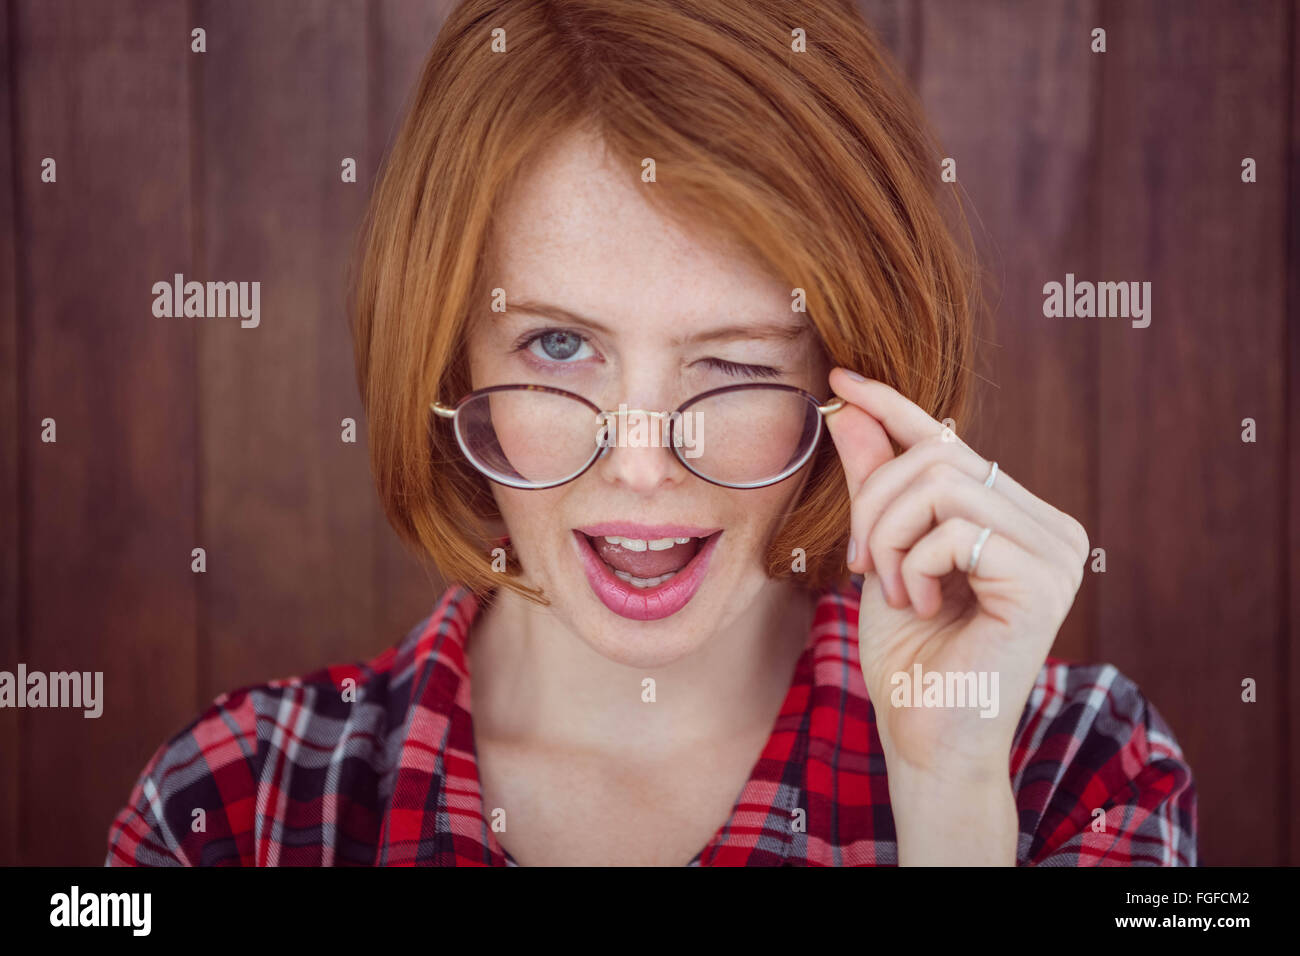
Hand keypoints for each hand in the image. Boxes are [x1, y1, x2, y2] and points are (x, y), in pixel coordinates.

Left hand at [823, 369, 1090, 861]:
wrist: (926, 737)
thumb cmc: (910, 657)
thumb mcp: (882, 554)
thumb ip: (875, 483)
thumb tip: (848, 405)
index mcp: (1017, 518)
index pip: (948, 442)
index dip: (892, 405)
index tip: (839, 378)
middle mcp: (1050, 526)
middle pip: (938, 457)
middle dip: (876, 506)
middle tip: (862, 566)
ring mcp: (1056, 551)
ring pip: (942, 484)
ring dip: (891, 538)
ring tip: (893, 591)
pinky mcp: (1045, 579)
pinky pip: (955, 529)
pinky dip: (914, 565)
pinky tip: (923, 607)